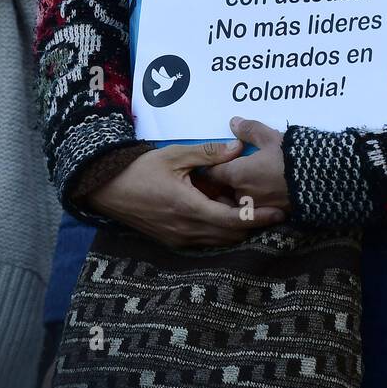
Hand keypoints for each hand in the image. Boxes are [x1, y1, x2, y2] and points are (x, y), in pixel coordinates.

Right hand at [85, 139, 284, 246]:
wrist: (107, 189)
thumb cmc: (140, 169)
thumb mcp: (175, 155)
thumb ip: (208, 153)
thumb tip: (238, 147)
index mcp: (189, 209)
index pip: (233, 220)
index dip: (258, 217)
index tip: (279, 212)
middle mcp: (186, 230)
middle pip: (230, 234)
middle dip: (252, 224)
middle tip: (273, 209)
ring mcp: (178, 238)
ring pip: (218, 239)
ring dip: (236, 227)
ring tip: (253, 208)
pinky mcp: (172, 239)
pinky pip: (204, 239)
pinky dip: (219, 229)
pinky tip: (224, 211)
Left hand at [203, 118, 290, 216]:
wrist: (322, 182)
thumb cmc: (292, 157)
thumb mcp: (271, 137)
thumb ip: (249, 130)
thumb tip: (233, 123)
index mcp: (236, 175)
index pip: (212, 173)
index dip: (211, 167)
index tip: (214, 162)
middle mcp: (241, 195)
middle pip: (225, 189)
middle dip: (227, 181)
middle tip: (236, 170)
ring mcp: (256, 209)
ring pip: (241, 201)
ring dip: (243, 193)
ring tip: (255, 182)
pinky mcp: (272, 217)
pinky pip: (257, 210)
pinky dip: (258, 202)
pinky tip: (268, 192)